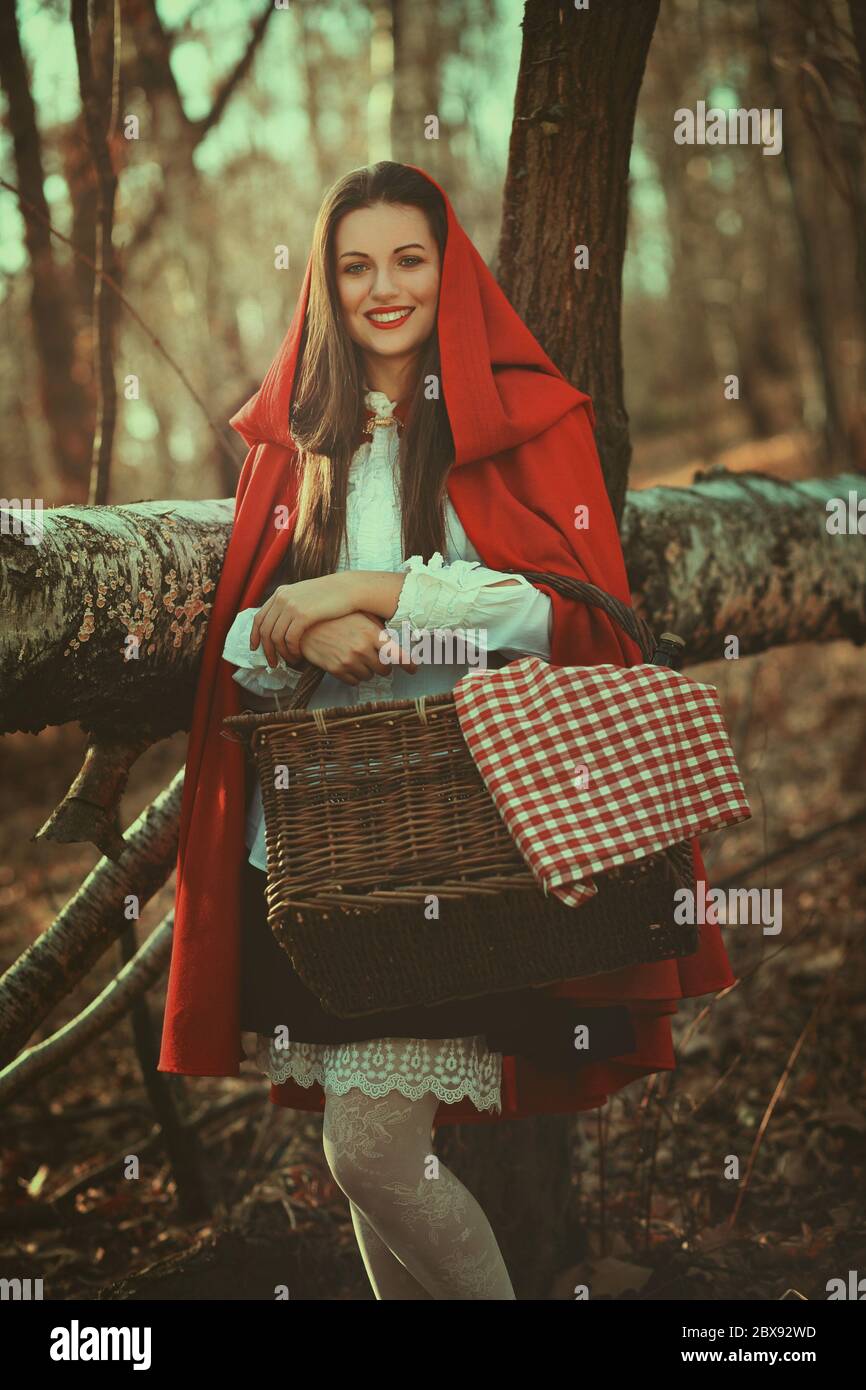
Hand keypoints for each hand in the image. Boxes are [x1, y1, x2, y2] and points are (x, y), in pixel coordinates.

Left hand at [250, 573, 364, 664]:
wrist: (350, 589)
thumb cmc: (332, 595)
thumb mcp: (306, 595)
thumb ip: (292, 604)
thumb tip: (283, 620)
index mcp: (281, 593)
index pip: (259, 617)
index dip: (254, 635)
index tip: (255, 648)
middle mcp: (282, 598)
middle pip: (265, 630)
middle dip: (267, 650)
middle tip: (272, 663)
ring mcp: (291, 606)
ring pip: (276, 637)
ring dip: (281, 653)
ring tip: (288, 662)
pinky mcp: (302, 615)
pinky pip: (289, 639)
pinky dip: (291, 651)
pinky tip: (298, 656)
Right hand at [298, 612, 417, 685]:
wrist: (306, 623)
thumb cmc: (337, 617)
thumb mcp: (361, 615)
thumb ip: (379, 628)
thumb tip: (396, 642)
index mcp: (372, 633)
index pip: (396, 654)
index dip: (408, 664)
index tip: (414, 669)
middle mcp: (362, 648)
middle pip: (384, 669)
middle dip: (382, 664)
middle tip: (373, 655)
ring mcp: (348, 660)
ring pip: (369, 676)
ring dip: (366, 669)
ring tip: (355, 654)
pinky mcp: (336, 670)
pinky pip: (354, 681)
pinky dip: (353, 675)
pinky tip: (345, 661)